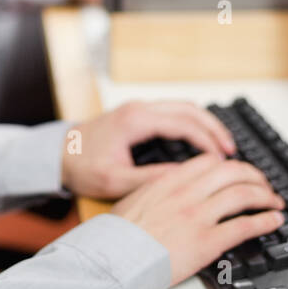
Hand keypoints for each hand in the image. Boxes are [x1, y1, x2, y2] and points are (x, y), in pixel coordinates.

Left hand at [60, 100, 235, 199]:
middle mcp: (139, 108)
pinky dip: (192, 123)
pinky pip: (173, 112)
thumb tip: (184, 179)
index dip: (207, 141)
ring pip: (183, 107)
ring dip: (205, 123)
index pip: (183, 124)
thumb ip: (150, 179)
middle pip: (189, 109)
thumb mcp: (115, 180)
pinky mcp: (137, 114)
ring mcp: (139, 109)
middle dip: (214, 128)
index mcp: (136, 120)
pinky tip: (200, 141)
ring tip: (222, 145)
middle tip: (231, 150)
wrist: (56, 154)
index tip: (222, 159)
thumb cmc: (80, 167)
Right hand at [111, 154, 284, 285]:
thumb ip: (157, 188)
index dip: (228, 165)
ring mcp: (198, 216)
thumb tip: (170, 184)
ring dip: (265, 196)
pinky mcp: (207, 242)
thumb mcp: (135, 198)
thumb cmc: (119, 236)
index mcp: (169, 181)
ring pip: (243, 194)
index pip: (210, 162)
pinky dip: (264, 221)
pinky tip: (273, 221)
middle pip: (232, 172)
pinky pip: (244, 226)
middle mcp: (187, 194)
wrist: (113, 260)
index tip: (236, 171)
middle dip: (254, 175)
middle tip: (263, 184)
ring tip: (275, 201)